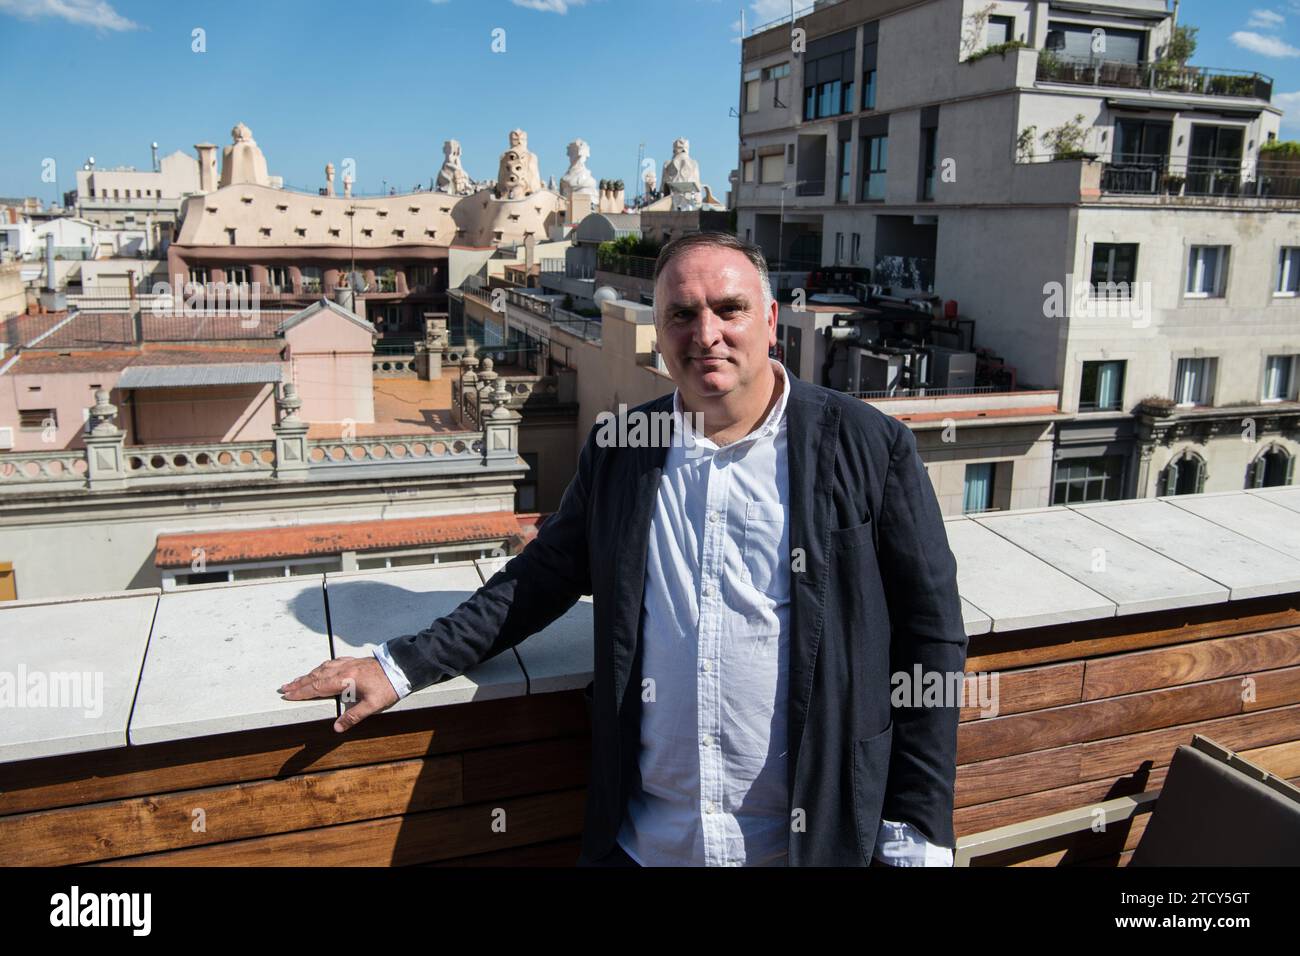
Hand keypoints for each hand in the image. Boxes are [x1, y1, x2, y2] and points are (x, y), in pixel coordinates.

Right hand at [279, 656, 399, 732]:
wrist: (401, 667)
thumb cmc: (388, 687)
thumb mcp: (373, 705)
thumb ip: (353, 717)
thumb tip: (337, 728)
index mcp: (345, 681)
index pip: (318, 688)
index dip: (302, 692)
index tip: (288, 696)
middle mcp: (343, 669)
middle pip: (316, 677)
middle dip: (299, 684)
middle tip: (284, 688)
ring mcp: (348, 663)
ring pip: (322, 668)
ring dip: (308, 675)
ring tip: (296, 680)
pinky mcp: (354, 661)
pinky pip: (333, 663)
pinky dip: (321, 667)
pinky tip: (320, 668)